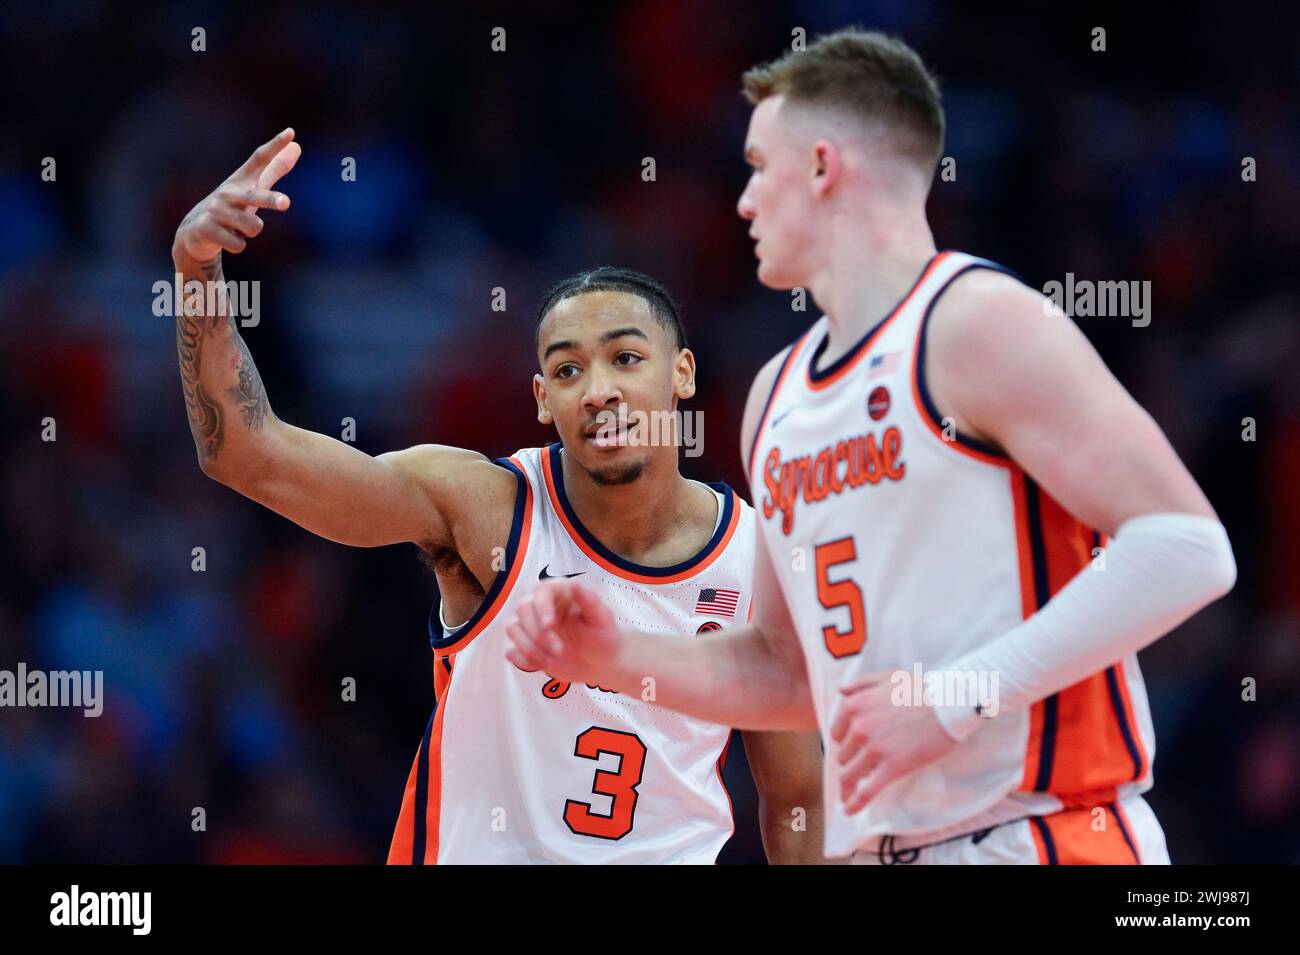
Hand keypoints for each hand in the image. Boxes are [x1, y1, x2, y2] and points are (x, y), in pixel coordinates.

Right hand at [173, 128, 300, 265]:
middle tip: (286, 203)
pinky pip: (238, 244)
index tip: (290, 133)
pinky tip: (225, 238)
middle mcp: (228, 192)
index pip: (259, 159)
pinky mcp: (206, 228)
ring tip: (237, 228)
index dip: (274, 147)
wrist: (195, 232)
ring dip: (249, 232)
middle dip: (270, 200)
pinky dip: (237, 245)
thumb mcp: (253, 188)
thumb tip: (297, 146)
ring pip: (253, 227)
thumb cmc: (233, 207)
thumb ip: (275, 170)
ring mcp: (215, 210)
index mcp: (241, 181)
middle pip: (255, 195)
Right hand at [504, 579, 622, 684]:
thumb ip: (589, 601)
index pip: (540, 591)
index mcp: (559, 594)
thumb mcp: (602, 619)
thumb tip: (575, 583)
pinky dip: (523, 660)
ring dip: (530, 647)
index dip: (541, 607)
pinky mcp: (525, 646)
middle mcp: (540, 606)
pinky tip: (541, 665)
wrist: (599, 663)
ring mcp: (530, 627)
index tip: (550, 625)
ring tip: (553, 660)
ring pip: (512, 628)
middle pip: (522, 609)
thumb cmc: (603, 636)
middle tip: (560, 650)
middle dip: (539, 633)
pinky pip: (510, 651)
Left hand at [829, 671, 959, 814]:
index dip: (845, 743)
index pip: (838, 733)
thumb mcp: (886, 677)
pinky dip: (856, 803)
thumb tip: (840, 691)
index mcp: (855, 706)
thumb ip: (860, 684)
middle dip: (851, 762)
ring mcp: (875, 749)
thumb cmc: (920, 689)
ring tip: (849, 793)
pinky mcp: (892, 766)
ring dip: (848, 785)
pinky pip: (867, 790)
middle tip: (861, 767)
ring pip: (850, 774)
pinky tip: (850, 811)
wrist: (949, 703)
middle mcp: (859, 727)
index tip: (854, 749)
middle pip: (844, 755)